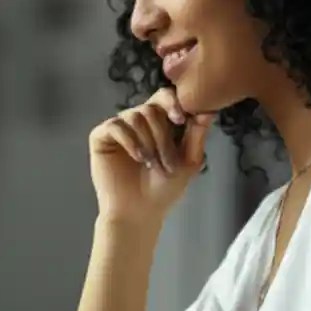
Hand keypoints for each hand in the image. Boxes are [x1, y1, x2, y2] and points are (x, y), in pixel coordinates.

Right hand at [88, 88, 214, 222]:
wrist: (139, 212)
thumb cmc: (164, 190)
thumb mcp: (188, 161)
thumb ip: (197, 134)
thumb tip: (209, 109)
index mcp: (158, 123)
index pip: (164, 97)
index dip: (173, 102)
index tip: (180, 119)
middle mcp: (137, 121)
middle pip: (152, 108)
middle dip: (162, 135)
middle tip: (166, 162)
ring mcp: (119, 128)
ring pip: (135, 116)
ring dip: (148, 142)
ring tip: (151, 164)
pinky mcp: (100, 137)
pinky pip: (116, 126)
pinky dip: (129, 141)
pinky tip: (138, 157)